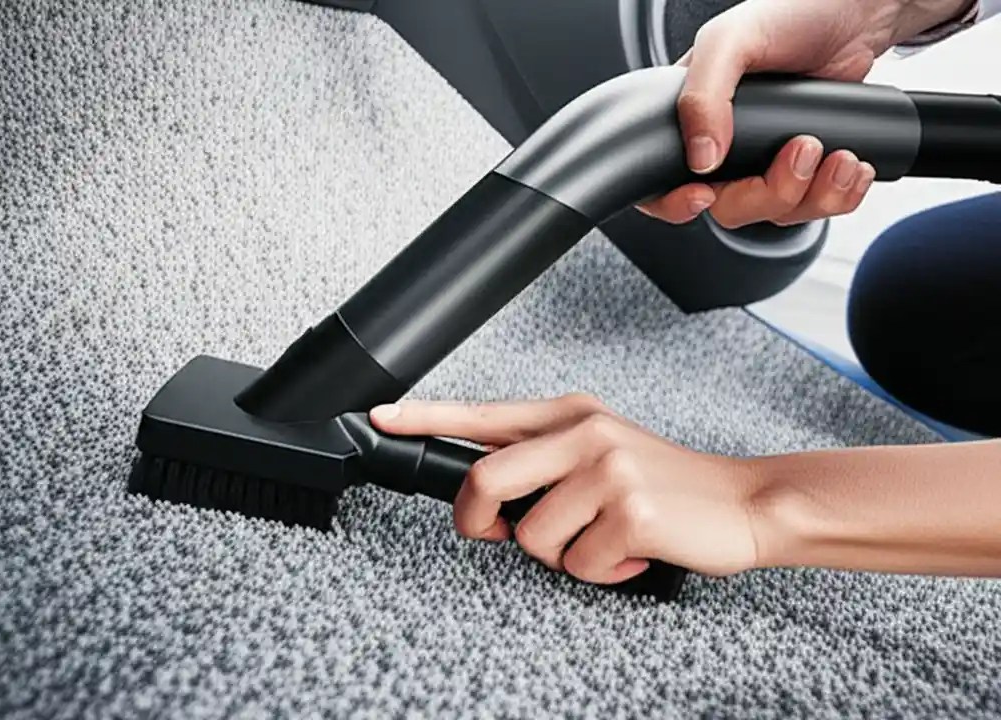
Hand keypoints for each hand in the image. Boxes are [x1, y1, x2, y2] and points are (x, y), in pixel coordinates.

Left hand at [369, 395, 766, 583]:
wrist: (744, 502)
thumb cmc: (665, 484)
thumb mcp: (601, 451)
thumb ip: (544, 459)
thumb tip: (486, 496)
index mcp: (570, 415)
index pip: (482, 413)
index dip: (424, 417)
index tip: (381, 419)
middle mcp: (584, 432)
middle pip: (484, 479)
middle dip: (477, 523)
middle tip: (500, 535)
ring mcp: (607, 469)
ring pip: (531, 537)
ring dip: (561, 557)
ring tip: (602, 541)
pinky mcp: (630, 510)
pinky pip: (575, 563)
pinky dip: (598, 574)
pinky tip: (628, 555)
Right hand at [637, 0, 972, 227]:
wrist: (857, 13)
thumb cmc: (790, 14)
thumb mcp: (730, 41)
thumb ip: (703, 97)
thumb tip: (700, 158)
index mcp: (691, 119)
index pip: (661, 184)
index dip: (675, 203)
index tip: (703, 195)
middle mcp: (725, 146)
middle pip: (729, 208)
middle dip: (771, 192)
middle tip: (802, 149)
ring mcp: (767, 161)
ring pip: (776, 213)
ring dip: (815, 194)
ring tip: (839, 155)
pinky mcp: (809, 168)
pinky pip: (817, 207)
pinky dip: (839, 195)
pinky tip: (852, 165)